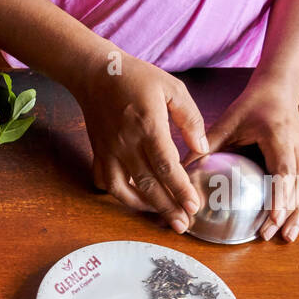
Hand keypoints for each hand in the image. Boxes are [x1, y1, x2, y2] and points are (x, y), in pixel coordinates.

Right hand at [75, 52, 209, 232]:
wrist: (96, 73)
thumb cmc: (137, 78)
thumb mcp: (173, 89)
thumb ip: (190, 120)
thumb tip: (202, 149)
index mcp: (148, 126)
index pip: (167, 166)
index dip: (181, 189)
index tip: (194, 206)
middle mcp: (126, 144)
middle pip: (148, 185)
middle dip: (167, 207)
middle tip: (182, 225)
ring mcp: (109, 151)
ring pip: (124, 190)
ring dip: (143, 208)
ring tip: (162, 217)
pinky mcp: (98, 153)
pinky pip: (106, 183)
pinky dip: (119, 195)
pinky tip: (134, 200)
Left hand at [205, 82, 298, 241]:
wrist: (278, 89)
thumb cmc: (250, 106)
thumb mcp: (226, 122)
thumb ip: (205, 146)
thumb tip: (179, 171)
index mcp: (278, 136)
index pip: (283, 171)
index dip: (280, 196)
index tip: (273, 218)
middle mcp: (298, 145)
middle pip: (298, 185)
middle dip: (288, 213)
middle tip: (272, 236)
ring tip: (289, 236)